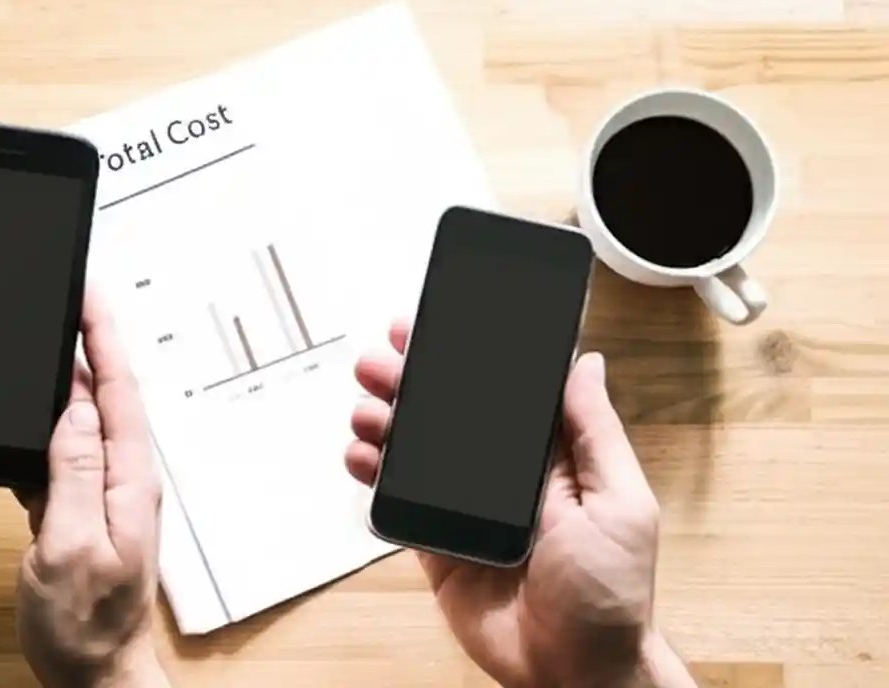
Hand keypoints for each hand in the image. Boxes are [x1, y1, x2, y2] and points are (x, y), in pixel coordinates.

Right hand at [15, 293, 168, 687]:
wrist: (94, 674)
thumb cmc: (87, 626)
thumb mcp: (70, 548)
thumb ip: (73, 475)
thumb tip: (72, 411)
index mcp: (129, 480)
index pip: (117, 389)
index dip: (102, 334)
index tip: (86, 291)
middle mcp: (123, 478)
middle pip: (103, 392)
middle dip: (86, 338)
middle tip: (64, 294)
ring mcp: (103, 492)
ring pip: (81, 417)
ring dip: (63, 375)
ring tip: (45, 334)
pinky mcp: (81, 507)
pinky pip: (63, 450)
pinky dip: (44, 421)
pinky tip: (27, 408)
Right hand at [345, 321, 695, 687]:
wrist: (573, 671)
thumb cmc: (612, 594)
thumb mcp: (620, 501)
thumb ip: (594, 432)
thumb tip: (587, 362)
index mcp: (547, 456)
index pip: (497, 391)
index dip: (461, 356)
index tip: (428, 327)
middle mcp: (501, 475)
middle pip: (444, 412)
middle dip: (408, 380)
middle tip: (380, 362)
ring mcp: (465, 508)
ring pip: (412, 449)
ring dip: (382, 419)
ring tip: (368, 408)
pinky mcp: (436, 543)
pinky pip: (396, 502)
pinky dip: (372, 475)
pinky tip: (362, 456)